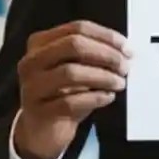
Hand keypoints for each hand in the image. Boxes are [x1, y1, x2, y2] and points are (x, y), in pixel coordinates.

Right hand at [14, 20, 131, 158]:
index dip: (106, 36)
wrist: (42, 130)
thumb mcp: (76, 68)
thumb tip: (125, 51)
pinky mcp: (38, 112)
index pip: (77, 28)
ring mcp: (31, 86)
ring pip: (71, 72)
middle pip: (73, 45)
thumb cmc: (63, 93)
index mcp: (41, 42)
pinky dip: (94, 98)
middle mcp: (31, 60)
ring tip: (119, 83)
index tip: (127, 48)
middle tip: (125, 66)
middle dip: (105, 54)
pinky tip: (108, 97)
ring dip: (102, 76)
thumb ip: (93, 56)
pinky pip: (70, 102)